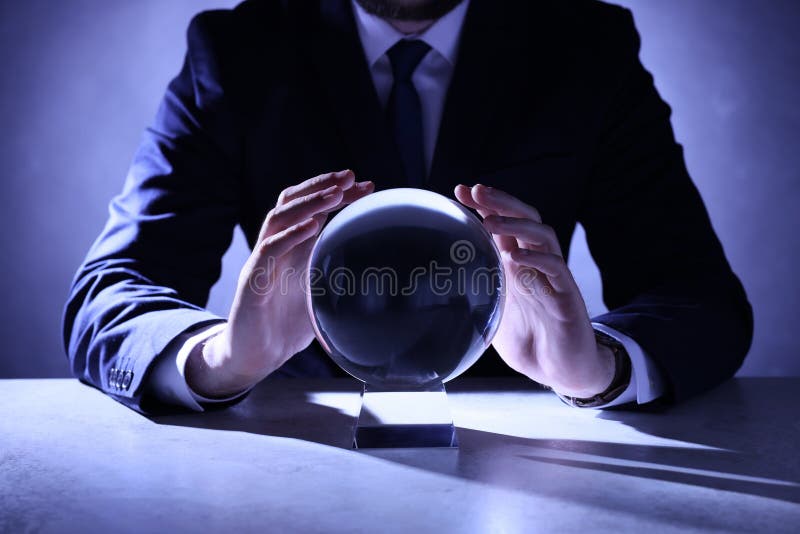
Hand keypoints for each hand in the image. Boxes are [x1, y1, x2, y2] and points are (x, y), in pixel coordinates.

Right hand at [187, 170, 373, 396]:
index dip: (337, 195)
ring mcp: (261, 262)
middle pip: (292, 203)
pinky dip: (290, 235)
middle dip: (322, 186)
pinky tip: (311, 225)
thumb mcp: (321, 297)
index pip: (312, 209)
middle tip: (351, 176)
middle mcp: (275, 248)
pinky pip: (268, 250)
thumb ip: (340, 278)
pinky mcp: (251, 282)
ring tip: (335, 194)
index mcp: (292, 250)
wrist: (254, 358)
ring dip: (309, 203)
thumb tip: (385, 275)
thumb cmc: (286, 327)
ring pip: (279, 218)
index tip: (367, 185)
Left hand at [454, 184, 614, 397]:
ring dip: (517, 224)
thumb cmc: (529, 341)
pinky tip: (516, 256)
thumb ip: (475, 294)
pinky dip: (536, 258)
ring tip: (492, 220)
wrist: (561, 371)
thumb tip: (436, 287)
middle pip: (525, 219)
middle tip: (476, 190)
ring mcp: (553, 277)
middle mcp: (536, 264)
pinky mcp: (567, 296)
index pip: (503, 225)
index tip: (460, 191)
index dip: (484, 205)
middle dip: (501, 201)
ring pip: (543, 236)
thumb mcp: (493, 313)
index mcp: (517, 265)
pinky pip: (556, 268)